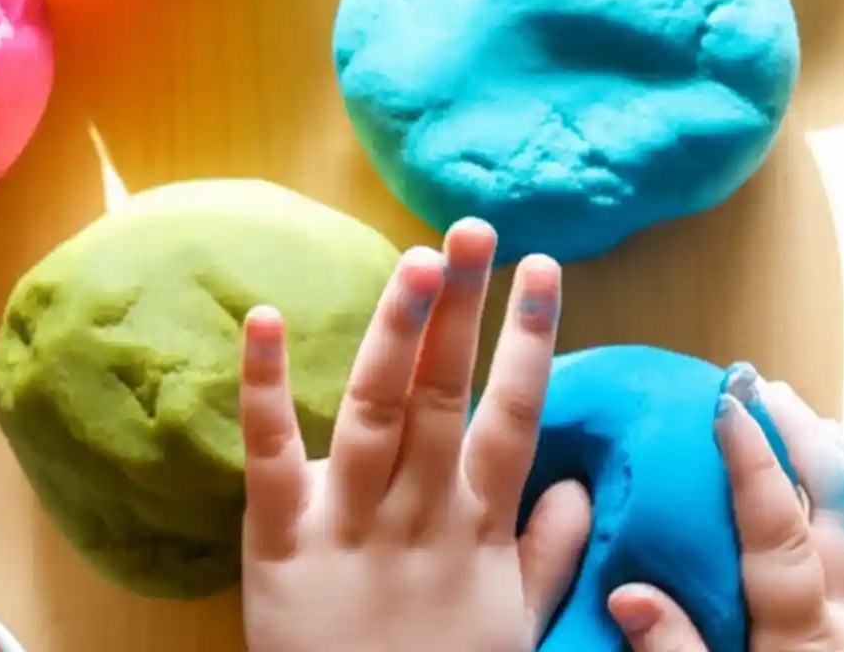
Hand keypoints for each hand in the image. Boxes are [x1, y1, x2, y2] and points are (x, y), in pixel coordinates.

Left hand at [238, 219, 590, 651]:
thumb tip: (581, 486)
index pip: (512, 418)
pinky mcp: (277, 540)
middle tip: (473, 230)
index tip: (541, 269)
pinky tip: (262, 317)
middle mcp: (417, 515)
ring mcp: (347, 524)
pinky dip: (265, 385)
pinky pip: (271, 453)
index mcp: (474, 531)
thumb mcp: (508, 625)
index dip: (529, 341)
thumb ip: (546, 555)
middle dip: (462, 309)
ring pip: (377, 412)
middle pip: (446, 397)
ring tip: (417, 260)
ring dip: (397, 331)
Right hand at [608, 375, 843, 650]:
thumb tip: (628, 594)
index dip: (752, 464)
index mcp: (800, 637)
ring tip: (798, 412)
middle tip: (759, 385)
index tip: (724, 404)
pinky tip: (832, 483)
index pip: (777, 531)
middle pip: (836, 509)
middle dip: (798, 438)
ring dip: (829, 459)